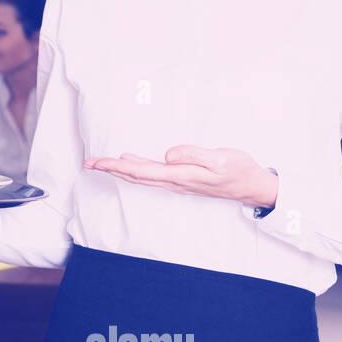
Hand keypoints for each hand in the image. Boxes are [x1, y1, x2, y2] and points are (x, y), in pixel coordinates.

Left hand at [83, 145, 277, 208]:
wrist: (253, 186)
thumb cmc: (239, 170)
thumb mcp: (221, 158)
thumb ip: (194, 155)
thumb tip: (168, 155)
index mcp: (181, 176)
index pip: (141, 171)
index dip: (117, 166)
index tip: (97, 162)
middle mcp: (175, 182)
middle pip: (135, 175)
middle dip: (110, 169)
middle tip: (88, 162)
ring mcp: (177, 183)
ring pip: (141, 176)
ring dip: (119, 169)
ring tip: (100, 163)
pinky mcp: (181, 180)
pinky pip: (151, 175)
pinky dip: (135, 168)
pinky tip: (129, 161)